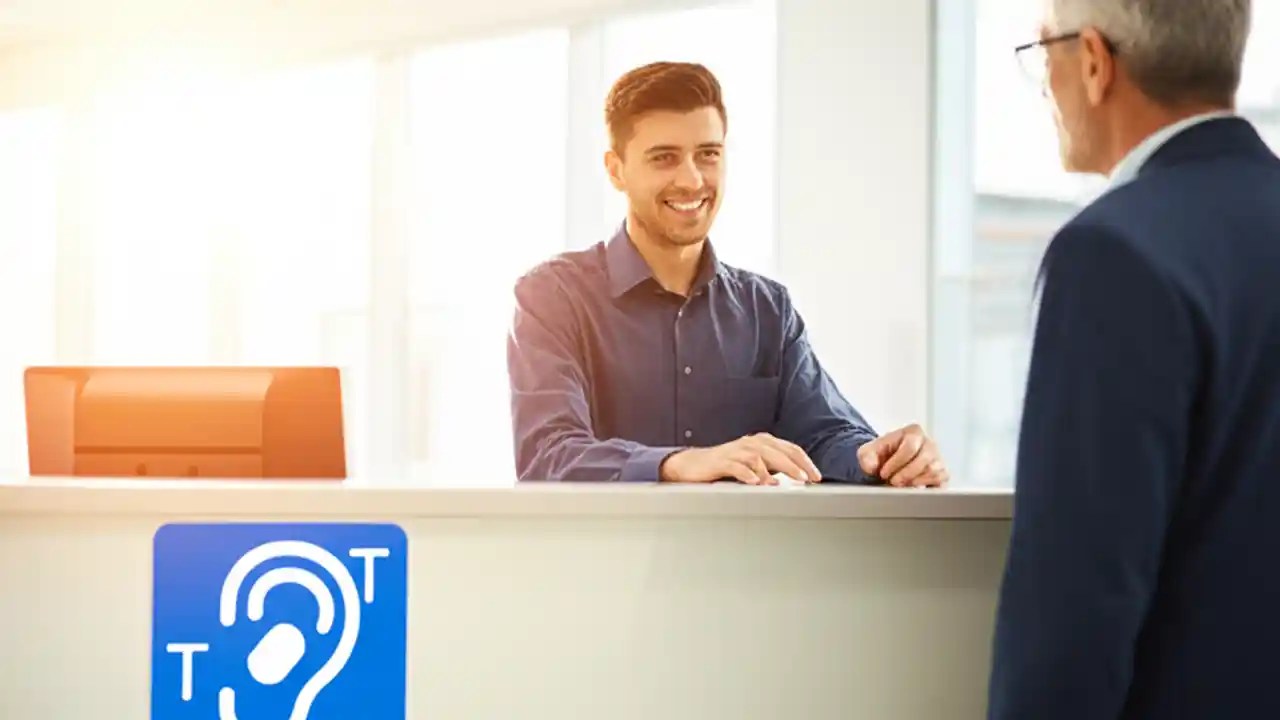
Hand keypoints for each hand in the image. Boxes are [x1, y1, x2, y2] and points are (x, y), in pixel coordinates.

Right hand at [659, 433, 822, 484]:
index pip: (790, 449)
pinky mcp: (721, 461)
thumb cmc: (727, 467)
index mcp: (762, 442)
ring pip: (759, 456)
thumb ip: (774, 468)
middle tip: (806, 479)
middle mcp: (751, 443)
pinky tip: (755, 482)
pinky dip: (747, 474)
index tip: (816, 477)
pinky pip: (736, 466)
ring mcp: (736, 451)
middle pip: (778, 451)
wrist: (693, 465)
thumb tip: (798, 479)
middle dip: (794, 465)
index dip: (805, 462)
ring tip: (784, 482)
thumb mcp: (755, 466)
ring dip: (773, 469)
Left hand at [856, 424, 948, 487]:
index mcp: (913, 432)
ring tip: (901, 485)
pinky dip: (926, 488)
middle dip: (905, 474)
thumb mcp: (868, 452)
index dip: (896, 463)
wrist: (888, 464)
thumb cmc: (882, 455)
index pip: (910, 447)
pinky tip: (912, 489)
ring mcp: (938, 458)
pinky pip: (940, 482)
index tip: (884, 473)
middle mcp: (929, 443)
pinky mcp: (942, 474)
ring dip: (915, 482)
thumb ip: (867, 456)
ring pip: (933, 471)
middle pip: (924, 459)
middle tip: (893, 482)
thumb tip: (873, 466)